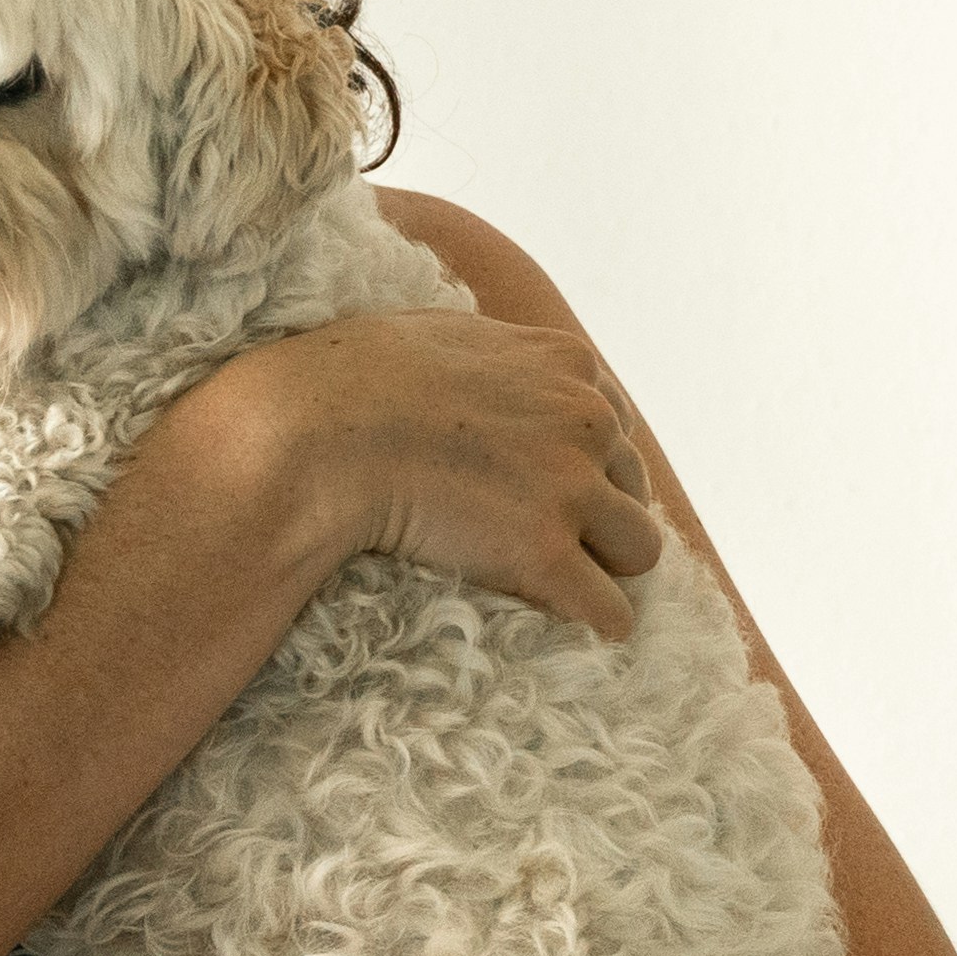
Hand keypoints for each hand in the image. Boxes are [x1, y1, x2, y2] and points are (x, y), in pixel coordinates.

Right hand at [193, 308, 667, 637]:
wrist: (316, 434)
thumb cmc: (351, 378)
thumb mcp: (441, 331)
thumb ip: (492, 350)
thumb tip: (487, 360)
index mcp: (566, 363)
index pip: (617, 425)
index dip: (583, 464)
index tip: (542, 488)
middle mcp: (587, 421)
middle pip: (633, 486)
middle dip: (596, 514)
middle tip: (541, 538)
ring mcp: (571, 489)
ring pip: (639, 549)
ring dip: (604, 567)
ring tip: (557, 583)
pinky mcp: (545, 554)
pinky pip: (610, 610)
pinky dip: (595, 622)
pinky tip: (569, 624)